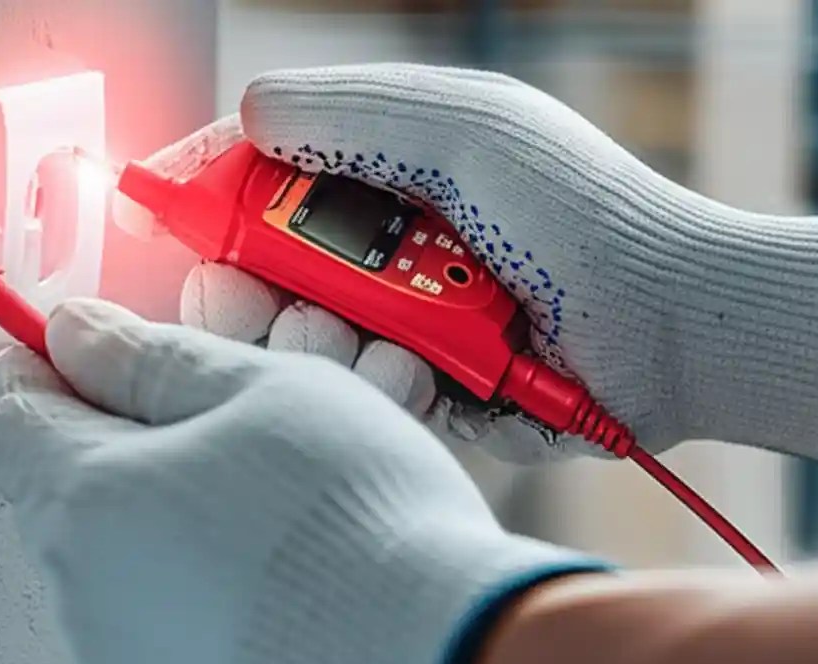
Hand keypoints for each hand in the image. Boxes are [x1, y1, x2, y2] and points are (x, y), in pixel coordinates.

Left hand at [0, 298, 602, 663]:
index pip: (7, 407)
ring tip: (270, 494)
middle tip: (215, 414)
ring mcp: (124, 656)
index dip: (48, 358)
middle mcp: (83, 591)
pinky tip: (276, 568)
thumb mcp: (261, 393)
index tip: (95, 343)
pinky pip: (162, 617)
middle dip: (127, 434)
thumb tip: (81, 334)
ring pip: (118, 554)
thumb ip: (154, 359)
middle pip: (64, 484)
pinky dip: (202, 581)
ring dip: (171, 507)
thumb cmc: (355, 527)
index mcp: (83, 495)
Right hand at [129, 64, 817, 464]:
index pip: (257, 177)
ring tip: (388, 337)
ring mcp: (402, 321)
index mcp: (382, 171)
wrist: (674, 324)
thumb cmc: (583, 210)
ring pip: (295, 344)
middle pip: (254, 270)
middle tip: (253, 299)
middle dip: (245, 288)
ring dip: (321, 341)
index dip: (196, 191)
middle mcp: (382, 246)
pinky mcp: (426, 391)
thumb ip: (348, 113)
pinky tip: (422, 375)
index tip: (143, 212)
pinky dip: (378, 385)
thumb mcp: (464, 127)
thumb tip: (248, 115)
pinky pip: (359, 396)